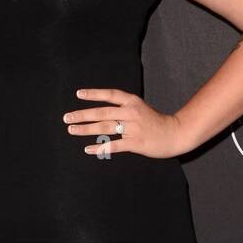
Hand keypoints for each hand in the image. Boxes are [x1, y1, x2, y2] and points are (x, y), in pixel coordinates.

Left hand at [62, 88, 186, 157]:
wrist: (175, 134)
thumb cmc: (155, 122)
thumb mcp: (140, 109)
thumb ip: (123, 108)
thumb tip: (101, 112)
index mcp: (133, 102)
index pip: (110, 95)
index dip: (94, 94)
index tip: (78, 94)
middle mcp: (131, 113)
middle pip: (102, 113)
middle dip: (82, 115)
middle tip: (66, 117)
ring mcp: (133, 128)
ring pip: (105, 128)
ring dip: (86, 129)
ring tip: (72, 130)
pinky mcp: (135, 143)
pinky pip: (114, 145)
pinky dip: (100, 147)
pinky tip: (88, 149)